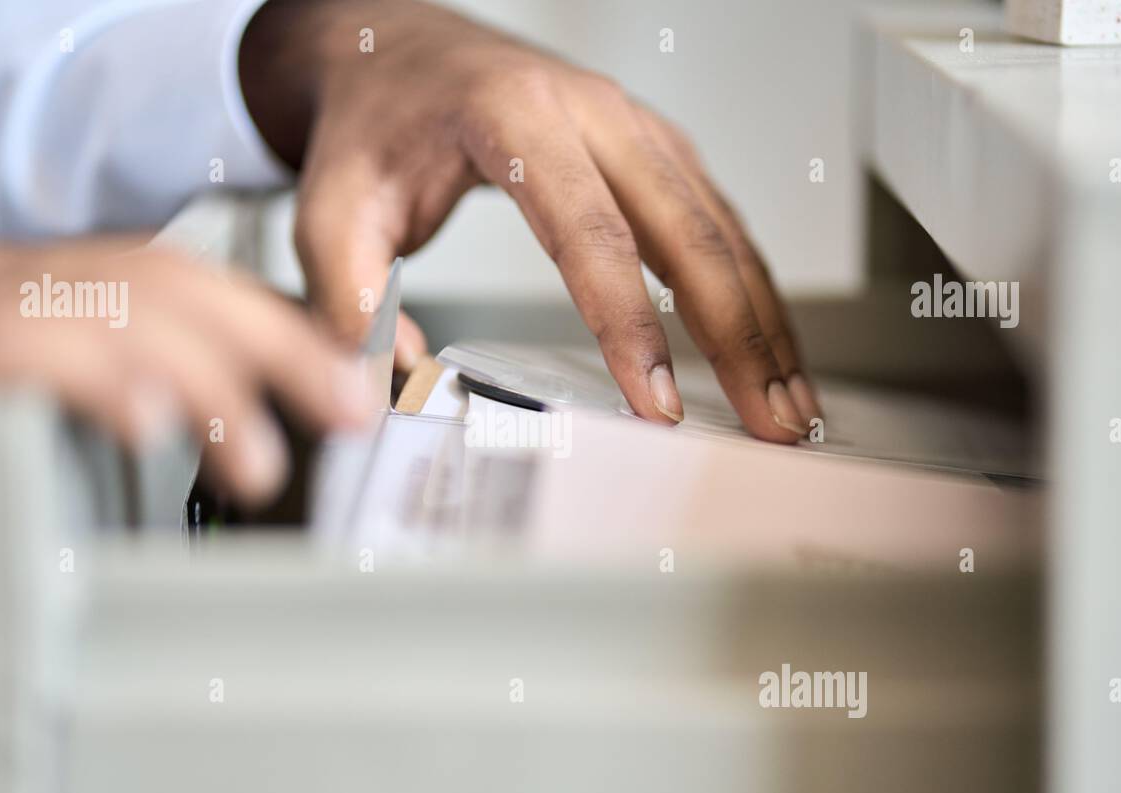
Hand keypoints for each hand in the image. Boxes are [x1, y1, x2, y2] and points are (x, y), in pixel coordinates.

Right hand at [0, 239, 365, 561]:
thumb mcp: (32, 424)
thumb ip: (117, 399)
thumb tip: (237, 421)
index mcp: (17, 288)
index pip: (167, 278)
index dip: (271, 324)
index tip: (348, 377)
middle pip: (150, 279)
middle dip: (266, 345)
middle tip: (341, 412)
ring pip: (94, 305)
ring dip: (200, 380)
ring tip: (256, 460)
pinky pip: (6, 353)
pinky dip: (91, 384)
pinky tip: (148, 428)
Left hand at [240, 0, 821, 438]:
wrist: (392, 46)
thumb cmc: (371, 124)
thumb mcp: (330, 208)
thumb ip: (344, 301)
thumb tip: (376, 393)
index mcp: (514, 119)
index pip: (589, 233)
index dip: (631, 325)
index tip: (659, 403)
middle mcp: (591, 113)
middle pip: (689, 230)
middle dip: (739, 335)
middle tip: (771, 419)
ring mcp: (631, 125)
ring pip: (722, 226)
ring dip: (763, 318)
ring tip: (790, 400)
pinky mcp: (649, 146)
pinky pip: (717, 216)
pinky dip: (751, 284)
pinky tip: (769, 340)